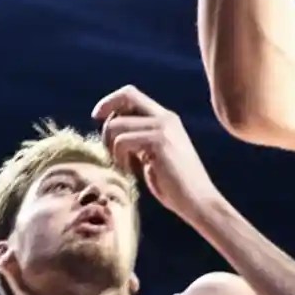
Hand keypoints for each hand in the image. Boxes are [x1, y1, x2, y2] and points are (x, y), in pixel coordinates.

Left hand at [91, 85, 220, 219]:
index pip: (131, 94)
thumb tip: (109, 129)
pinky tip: (130, 173)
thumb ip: (137, 139)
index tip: (96, 117)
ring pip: (116, 124)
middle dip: (107, 123)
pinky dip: (119, 159)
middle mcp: (165, 117)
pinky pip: (122, 141)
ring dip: (111, 149)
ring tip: (124, 167)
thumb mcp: (152, 155)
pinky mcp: (158, 142)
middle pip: (125, 98)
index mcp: (165, 118)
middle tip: (109, 151)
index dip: (109, 102)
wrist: (198, 201)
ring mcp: (163, 128)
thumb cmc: (174, 185)